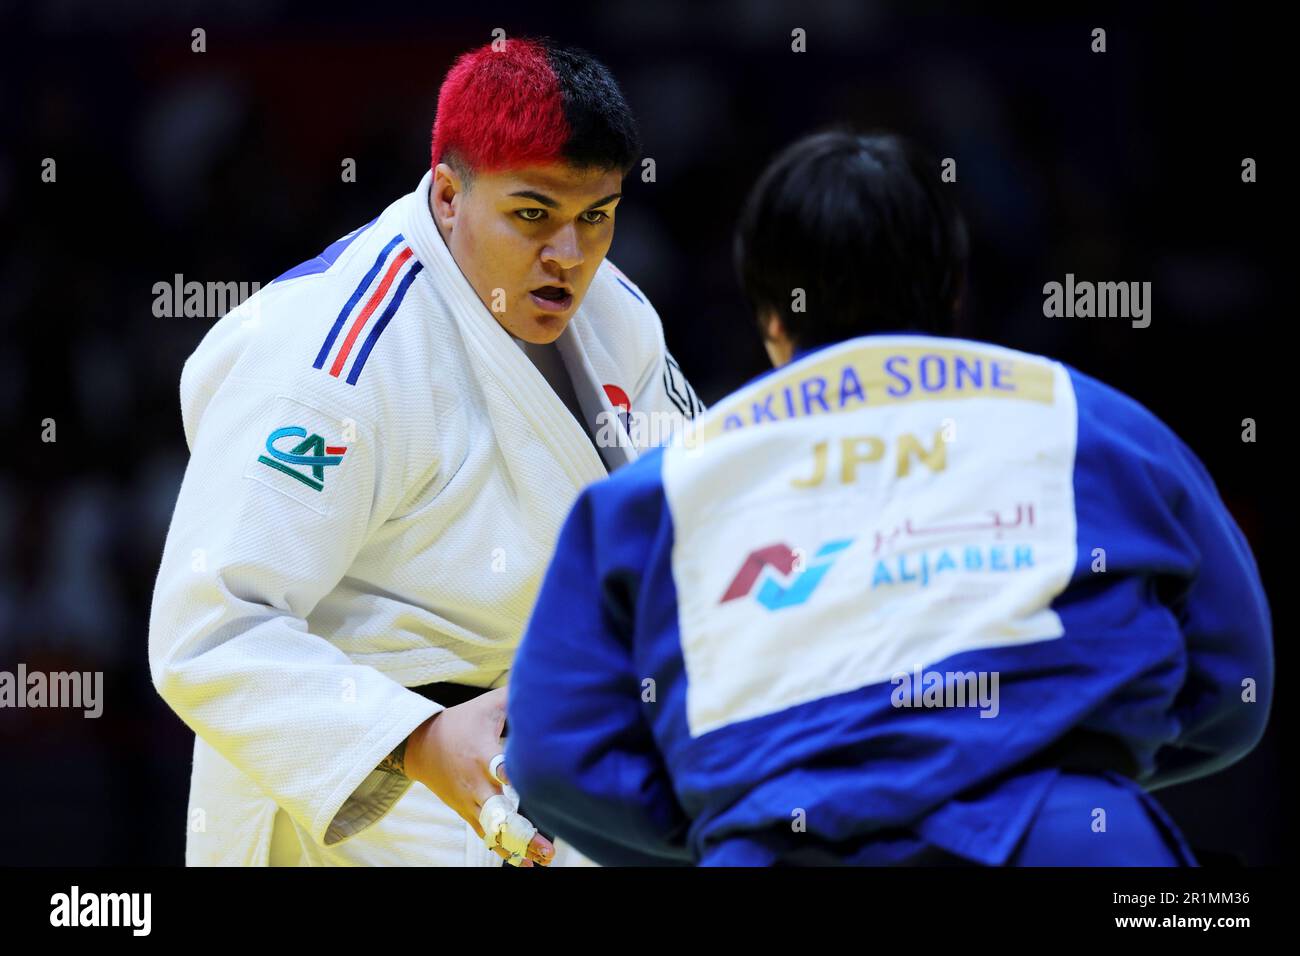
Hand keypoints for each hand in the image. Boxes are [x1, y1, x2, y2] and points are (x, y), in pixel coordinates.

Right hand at [404, 687, 554, 865]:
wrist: (421, 745)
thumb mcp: (487, 705)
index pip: (500, 768)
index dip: (516, 779)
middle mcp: (476, 784)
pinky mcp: (468, 813)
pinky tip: (524, 863)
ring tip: (539, 861)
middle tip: (547, 848)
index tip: (539, 788)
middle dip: (523, 830)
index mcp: (482, 755)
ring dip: (516, 847)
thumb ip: (517, 696)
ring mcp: (471, 803)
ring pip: (494, 831)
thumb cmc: (461, 722)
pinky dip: (503, 849)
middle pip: (500, 811)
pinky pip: (487, 836)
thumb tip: (548, 680)